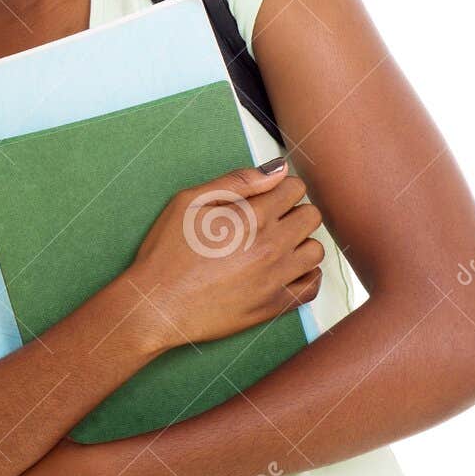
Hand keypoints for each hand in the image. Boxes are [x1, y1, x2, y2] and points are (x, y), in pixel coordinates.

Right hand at [124, 160, 323, 351]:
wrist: (158, 305)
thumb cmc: (167, 254)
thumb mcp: (189, 202)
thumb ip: (236, 181)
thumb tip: (277, 170)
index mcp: (251, 217)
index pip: (295, 188)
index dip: (281, 187)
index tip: (268, 196)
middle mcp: (271, 246)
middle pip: (312, 217)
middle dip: (294, 211)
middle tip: (271, 220)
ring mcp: (277, 278)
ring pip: (316, 250)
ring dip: (300, 243)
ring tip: (275, 246)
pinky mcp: (275, 305)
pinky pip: (312, 287)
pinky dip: (304, 275)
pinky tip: (284, 270)